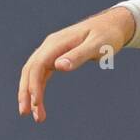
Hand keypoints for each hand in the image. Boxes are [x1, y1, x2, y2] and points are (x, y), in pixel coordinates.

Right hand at [17, 6, 134, 122]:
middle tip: (25, 114)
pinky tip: (38, 102)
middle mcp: (50, 45)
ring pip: (34, 73)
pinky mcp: (56, 56)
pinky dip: (38, 87)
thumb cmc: (108, 35)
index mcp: (57, 42)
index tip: (36, 103)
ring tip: (35, 115)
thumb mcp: (97, 45)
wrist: (113, 24)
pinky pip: (42, 73)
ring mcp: (52, 50)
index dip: (34, 84)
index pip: (38, 65)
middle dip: (26, 92)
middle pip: (30, 70)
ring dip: (31, 93)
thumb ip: (79, 55)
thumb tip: (58, 66)